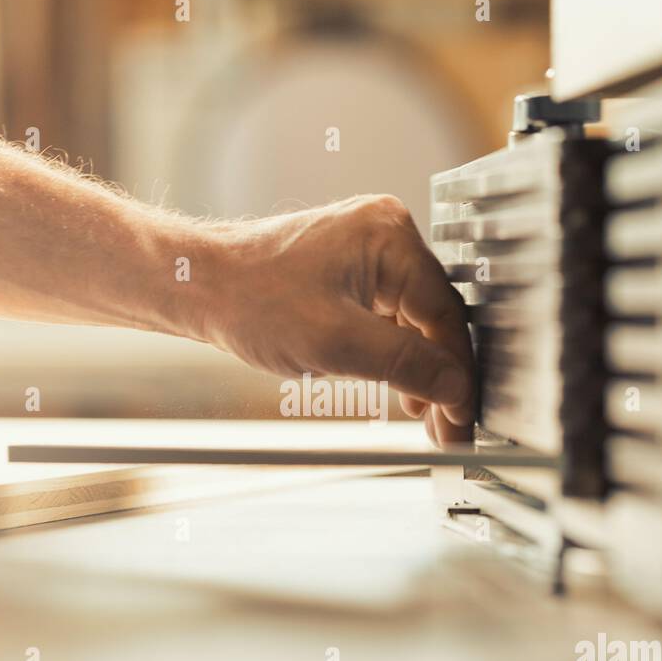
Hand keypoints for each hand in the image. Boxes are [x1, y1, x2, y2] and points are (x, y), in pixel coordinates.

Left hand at [204, 195, 475, 443]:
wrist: (199, 286)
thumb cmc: (249, 300)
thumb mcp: (336, 342)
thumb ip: (405, 364)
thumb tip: (455, 388)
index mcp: (390, 236)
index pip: (445, 315)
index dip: (457, 373)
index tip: (462, 416)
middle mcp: (386, 232)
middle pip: (435, 317)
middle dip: (441, 377)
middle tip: (448, 428)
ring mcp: (369, 247)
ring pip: (415, 319)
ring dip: (420, 369)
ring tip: (425, 417)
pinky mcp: (353, 266)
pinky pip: (392, 313)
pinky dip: (397, 352)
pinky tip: (399, 387)